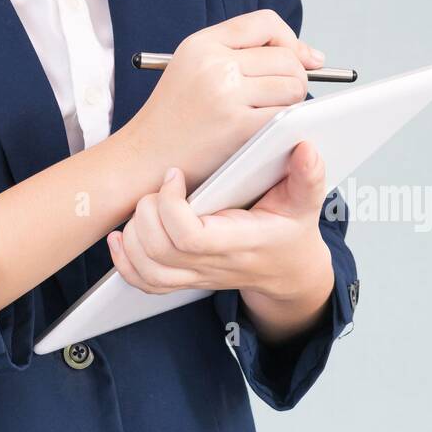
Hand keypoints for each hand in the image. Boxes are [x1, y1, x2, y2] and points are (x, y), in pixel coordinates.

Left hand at [106, 140, 332, 305]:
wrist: (290, 269)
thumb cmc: (291, 230)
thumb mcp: (306, 201)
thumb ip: (308, 176)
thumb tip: (307, 148)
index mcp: (240, 242)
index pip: (190, 237)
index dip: (171, 205)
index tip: (175, 175)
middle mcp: (214, 264)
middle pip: (160, 251)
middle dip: (148, 213)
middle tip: (159, 187)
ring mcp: (197, 274)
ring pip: (148, 270)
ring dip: (134, 235)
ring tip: (145, 205)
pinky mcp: (185, 277)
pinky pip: (145, 283)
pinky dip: (125, 261)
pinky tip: (123, 236)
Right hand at [125, 10, 326, 189]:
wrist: (145, 156)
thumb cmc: (175, 117)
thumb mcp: (194, 67)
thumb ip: (241, 52)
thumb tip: (309, 56)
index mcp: (202, 43)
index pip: (265, 23)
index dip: (291, 39)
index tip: (303, 58)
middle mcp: (214, 63)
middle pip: (286, 57)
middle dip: (296, 76)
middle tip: (283, 96)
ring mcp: (226, 94)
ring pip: (293, 85)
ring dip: (294, 102)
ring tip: (274, 114)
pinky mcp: (238, 126)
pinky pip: (286, 115)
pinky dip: (289, 123)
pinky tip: (274, 131)